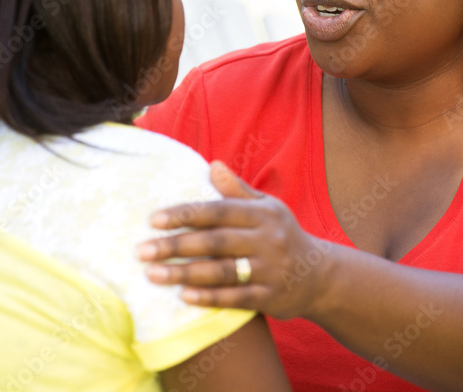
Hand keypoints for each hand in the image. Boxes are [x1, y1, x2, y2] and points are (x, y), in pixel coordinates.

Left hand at [136, 161, 333, 320]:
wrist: (321, 276)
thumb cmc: (283, 235)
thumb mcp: (267, 208)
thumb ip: (238, 190)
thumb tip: (212, 165)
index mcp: (263, 214)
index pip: (218, 211)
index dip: (185, 214)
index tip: (153, 220)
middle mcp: (267, 240)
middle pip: (214, 242)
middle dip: (175, 246)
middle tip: (141, 251)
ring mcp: (269, 270)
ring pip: (221, 271)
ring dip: (184, 273)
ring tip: (152, 275)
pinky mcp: (270, 297)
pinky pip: (236, 297)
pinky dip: (209, 297)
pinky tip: (184, 297)